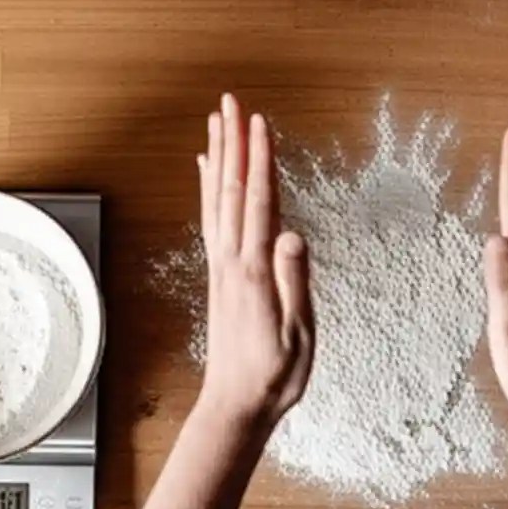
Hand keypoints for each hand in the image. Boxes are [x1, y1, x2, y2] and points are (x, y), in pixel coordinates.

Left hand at [196, 93, 313, 424]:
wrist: (236, 406)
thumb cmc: (274, 375)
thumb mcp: (298, 334)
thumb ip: (295, 283)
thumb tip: (293, 235)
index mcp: (255, 273)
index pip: (260, 205)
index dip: (261, 161)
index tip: (260, 123)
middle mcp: (232, 264)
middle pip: (232, 191)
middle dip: (234, 144)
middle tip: (231, 102)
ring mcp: (222, 268)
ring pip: (218, 201)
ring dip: (220, 158)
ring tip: (218, 122)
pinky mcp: (220, 276)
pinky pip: (212, 221)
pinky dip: (210, 190)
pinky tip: (209, 170)